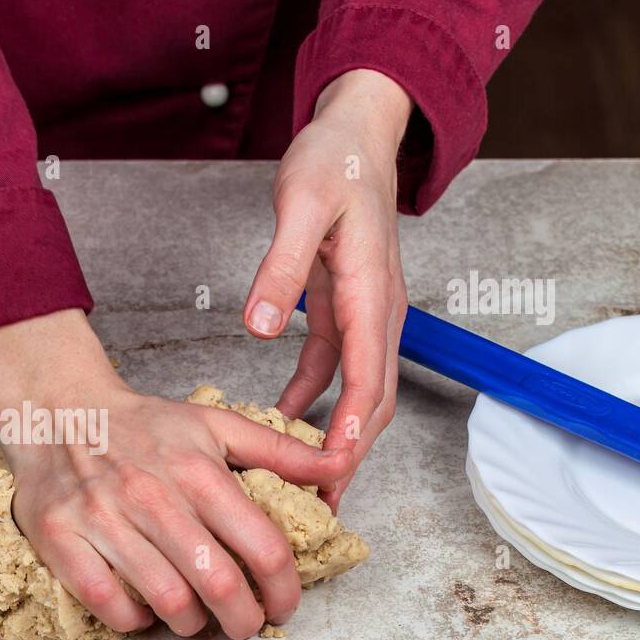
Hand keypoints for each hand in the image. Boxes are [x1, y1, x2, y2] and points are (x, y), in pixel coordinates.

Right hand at [0, 309, 352, 637]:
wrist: (57, 410)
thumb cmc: (142, 425)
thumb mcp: (214, 424)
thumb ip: (279, 450)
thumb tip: (340, 464)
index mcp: (199, 470)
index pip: (263, 548)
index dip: (285, 591)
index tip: (284, 606)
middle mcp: (153, 496)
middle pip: (220, 586)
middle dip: (244, 622)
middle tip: (245, 626)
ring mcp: (104, 519)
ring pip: (168, 603)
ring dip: (191, 625)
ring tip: (194, 618)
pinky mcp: (62, 539)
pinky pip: (110, 605)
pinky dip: (135, 620)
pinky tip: (143, 609)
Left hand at [242, 69, 412, 510]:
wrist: (357, 134)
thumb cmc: (333, 162)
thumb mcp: (300, 206)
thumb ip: (280, 269)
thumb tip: (258, 328)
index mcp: (374, 293)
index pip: (367, 377)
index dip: (350, 428)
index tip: (332, 470)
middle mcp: (381, 313)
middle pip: (372, 401)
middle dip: (351, 455)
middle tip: (322, 505)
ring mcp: (368, 314)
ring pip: (359, 393)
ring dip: (336, 438)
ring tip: (308, 486)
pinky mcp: (348, 309)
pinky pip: (334, 368)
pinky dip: (313, 400)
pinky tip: (283, 423)